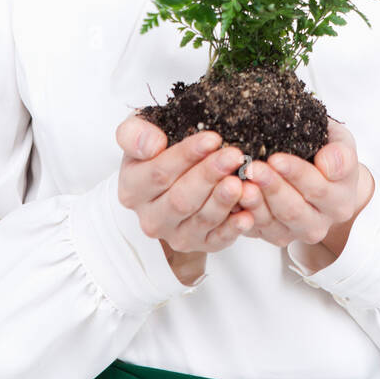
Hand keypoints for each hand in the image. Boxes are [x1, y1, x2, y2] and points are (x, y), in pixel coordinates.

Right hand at [115, 115, 253, 282]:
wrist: (173, 177)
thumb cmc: (158, 151)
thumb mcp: (138, 133)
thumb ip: (134, 135)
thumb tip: (151, 145)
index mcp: (132, 189)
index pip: (158, 173)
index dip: (186, 155)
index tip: (212, 138)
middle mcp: (151, 218)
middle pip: (181, 199)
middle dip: (209, 175)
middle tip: (234, 156)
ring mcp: (175, 234)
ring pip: (201, 219)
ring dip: (223, 201)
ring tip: (241, 182)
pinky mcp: (200, 245)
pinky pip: (217, 240)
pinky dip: (233, 228)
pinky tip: (247, 215)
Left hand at [234, 117, 374, 257]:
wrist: (322, 178)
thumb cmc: (327, 155)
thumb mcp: (341, 144)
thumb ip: (341, 154)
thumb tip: (328, 164)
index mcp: (340, 201)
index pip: (318, 189)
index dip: (296, 174)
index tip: (276, 158)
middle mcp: (320, 223)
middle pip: (293, 210)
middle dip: (271, 187)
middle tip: (252, 168)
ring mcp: (295, 233)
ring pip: (273, 223)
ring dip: (254, 204)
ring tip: (240, 184)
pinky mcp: (274, 236)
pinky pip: (257, 229)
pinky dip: (243, 215)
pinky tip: (232, 198)